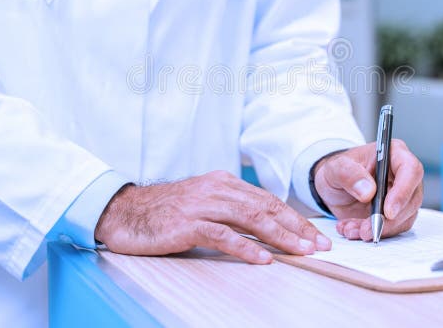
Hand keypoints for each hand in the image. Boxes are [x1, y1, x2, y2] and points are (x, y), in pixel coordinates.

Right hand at [94, 170, 331, 263]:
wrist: (124, 212)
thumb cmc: (165, 212)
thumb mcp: (203, 204)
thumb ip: (231, 211)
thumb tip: (265, 229)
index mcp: (223, 183)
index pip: (267, 200)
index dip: (294, 218)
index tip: (315, 236)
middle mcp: (217, 189)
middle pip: (266, 207)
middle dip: (296, 227)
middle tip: (319, 245)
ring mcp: (202, 205)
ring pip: (250, 218)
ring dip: (279, 236)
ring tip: (300, 252)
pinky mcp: (187, 223)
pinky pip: (222, 234)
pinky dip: (245, 247)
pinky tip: (262, 259)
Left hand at [313, 140, 423, 240]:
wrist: (334, 186)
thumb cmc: (339, 170)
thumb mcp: (335, 168)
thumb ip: (349, 174)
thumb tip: (368, 191)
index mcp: (394, 154)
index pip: (411, 170)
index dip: (403, 191)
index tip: (388, 211)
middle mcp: (403, 175)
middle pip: (412, 199)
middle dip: (388, 220)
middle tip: (366, 230)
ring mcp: (403, 196)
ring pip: (403, 219)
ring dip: (378, 229)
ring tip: (351, 228)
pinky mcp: (397, 215)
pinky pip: (393, 229)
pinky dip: (373, 233)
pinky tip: (352, 229)